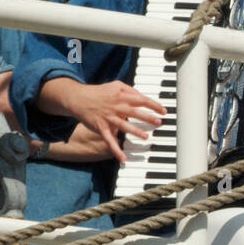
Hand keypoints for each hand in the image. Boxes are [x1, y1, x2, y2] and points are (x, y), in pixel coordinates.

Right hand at [37, 78, 165, 163]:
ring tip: (145, 137)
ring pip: (124, 126)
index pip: (141, 100)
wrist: (79, 98)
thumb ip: (130, 90)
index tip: (164, 111)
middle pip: (135, 112)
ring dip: (135, 131)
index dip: (154, 105)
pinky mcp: (101, 128)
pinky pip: (109, 141)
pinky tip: (123, 159)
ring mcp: (109, 118)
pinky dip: (116, 151)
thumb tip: (143, 97)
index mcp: (122, 96)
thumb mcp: (116, 85)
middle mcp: (116, 107)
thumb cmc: (100, 92)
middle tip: (158, 122)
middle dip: (148, 118)